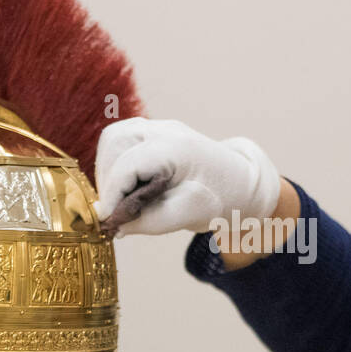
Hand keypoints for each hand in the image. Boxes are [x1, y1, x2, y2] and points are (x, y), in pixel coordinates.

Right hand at [93, 117, 280, 236]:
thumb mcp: (190, 217)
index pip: (128, 165)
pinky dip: (115, 162)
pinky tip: (125, 186)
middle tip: (113, 211)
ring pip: (114, 138)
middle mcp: (166, 130)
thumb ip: (149, 221)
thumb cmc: (223, 200)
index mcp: (178, 148)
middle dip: (107, 179)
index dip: (111, 194)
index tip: (106, 220)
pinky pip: (123, 140)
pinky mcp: (157, 133)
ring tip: (117, 199)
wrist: (243, 183)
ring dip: (107, 168)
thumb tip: (113, 224)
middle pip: (114, 143)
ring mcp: (161, 127)